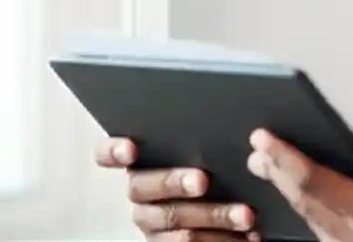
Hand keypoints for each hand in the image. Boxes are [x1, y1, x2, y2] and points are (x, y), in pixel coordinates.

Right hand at [95, 137, 261, 240]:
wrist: (239, 219)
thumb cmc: (223, 174)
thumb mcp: (212, 153)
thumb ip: (204, 141)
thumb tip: (230, 123)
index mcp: (143, 163)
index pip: (108, 154)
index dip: (112, 151)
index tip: (130, 149)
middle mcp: (142, 195)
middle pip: (141, 187)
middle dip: (173, 181)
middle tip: (203, 180)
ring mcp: (154, 225)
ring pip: (172, 220)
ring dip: (212, 216)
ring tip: (245, 214)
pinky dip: (220, 239)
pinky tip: (244, 235)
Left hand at [246, 129, 352, 241]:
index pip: (314, 181)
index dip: (285, 157)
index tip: (264, 138)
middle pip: (306, 203)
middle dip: (279, 173)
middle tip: (259, 150)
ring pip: (313, 223)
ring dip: (291, 194)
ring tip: (274, 170)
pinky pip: (329, 237)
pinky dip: (311, 214)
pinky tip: (309, 203)